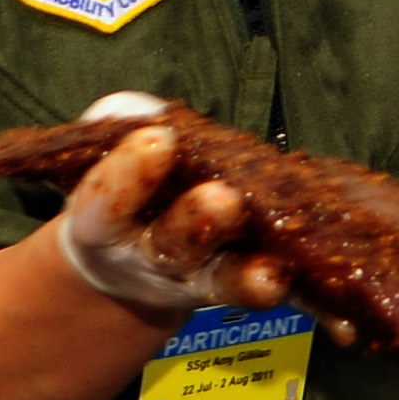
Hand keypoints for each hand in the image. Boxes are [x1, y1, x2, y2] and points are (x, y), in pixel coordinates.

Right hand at [52, 93, 287, 314]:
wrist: (128, 263)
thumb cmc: (124, 188)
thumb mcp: (109, 155)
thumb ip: (120, 123)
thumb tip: (137, 110)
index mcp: (103, 224)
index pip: (106, 204)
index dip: (128, 175)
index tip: (159, 139)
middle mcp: (149, 258)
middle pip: (172, 246)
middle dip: (198, 222)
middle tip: (224, 197)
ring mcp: (196, 278)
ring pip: (221, 279)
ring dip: (246, 274)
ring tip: (271, 271)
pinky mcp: (237, 286)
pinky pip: (258, 288)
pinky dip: (277, 285)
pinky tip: (295, 279)